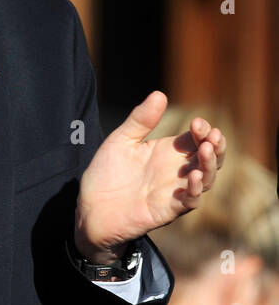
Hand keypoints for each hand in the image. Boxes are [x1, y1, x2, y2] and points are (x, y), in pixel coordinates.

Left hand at [75, 90, 225, 263]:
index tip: (197, 123)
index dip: (202, 131)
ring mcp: (175, 191)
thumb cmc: (106, 174)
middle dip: (215, 146)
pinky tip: (193, 178)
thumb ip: (140, 121)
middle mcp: (176, 171)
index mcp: (168, 152)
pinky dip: (195, 191)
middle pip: (209, 158)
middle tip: (211, 136)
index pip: (196, 139)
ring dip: (209, 166)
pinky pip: (190, 202)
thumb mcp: (121, 141)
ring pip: (206, 179)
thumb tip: (160, 94)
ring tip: (205, 151)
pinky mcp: (167, 210)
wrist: (89, 208)